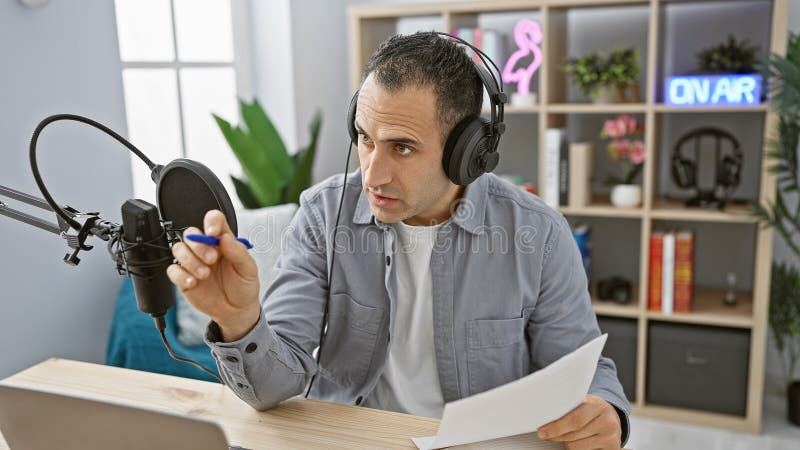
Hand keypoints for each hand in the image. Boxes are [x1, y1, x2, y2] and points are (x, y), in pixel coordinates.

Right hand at [166, 209, 260, 340]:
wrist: (237, 311)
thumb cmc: (244, 286)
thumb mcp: (248, 269)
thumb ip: (238, 252)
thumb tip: (224, 238)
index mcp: (223, 241)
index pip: (214, 220)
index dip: (211, 221)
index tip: (212, 232)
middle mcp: (206, 249)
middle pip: (191, 233)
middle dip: (199, 246)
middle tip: (212, 260)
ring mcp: (193, 263)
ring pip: (178, 248)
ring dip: (190, 260)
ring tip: (204, 274)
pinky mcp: (183, 278)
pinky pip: (172, 270)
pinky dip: (180, 275)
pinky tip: (193, 282)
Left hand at [537, 394, 621, 449]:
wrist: (612, 417)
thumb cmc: (591, 409)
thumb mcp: (583, 402)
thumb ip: (569, 407)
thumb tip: (545, 415)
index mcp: (597, 405)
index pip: (574, 420)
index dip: (555, 427)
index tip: (542, 432)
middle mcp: (607, 422)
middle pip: (572, 436)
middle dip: (556, 436)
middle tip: (545, 435)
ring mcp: (611, 437)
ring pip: (576, 446)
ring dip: (566, 443)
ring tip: (563, 436)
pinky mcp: (612, 449)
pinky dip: (577, 449)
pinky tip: (576, 442)